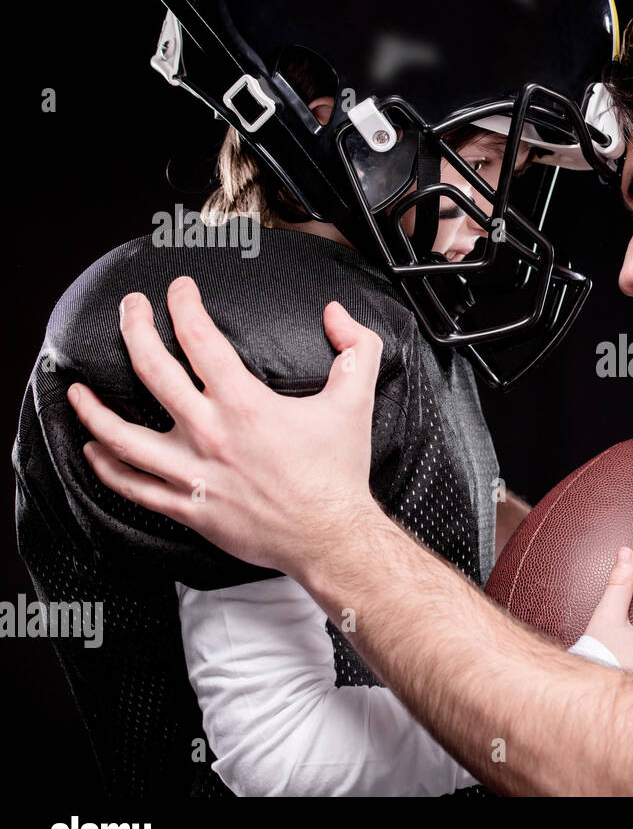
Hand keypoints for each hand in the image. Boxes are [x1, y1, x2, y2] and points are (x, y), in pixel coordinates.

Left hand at [67, 276, 385, 577]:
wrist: (331, 537)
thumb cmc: (339, 473)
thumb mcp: (357, 400)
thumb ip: (357, 348)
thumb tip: (337, 314)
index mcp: (244, 404)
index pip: (199, 338)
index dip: (184, 304)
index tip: (179, 290)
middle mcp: (209, 434)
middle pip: (151, 370)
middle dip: (133, 328)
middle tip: (130, 309)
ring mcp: (193, 473)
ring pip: (121, 435)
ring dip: (92, 408)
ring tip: (78, 390)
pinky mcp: (189, 507)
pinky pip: (133, 486)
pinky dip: (106, 467)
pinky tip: (93, 451)